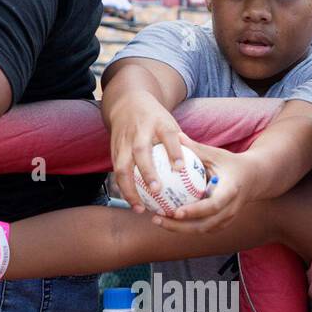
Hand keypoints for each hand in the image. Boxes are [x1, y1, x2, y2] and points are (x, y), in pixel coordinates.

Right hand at [106, 91, 186, 213]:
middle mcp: (139, 131)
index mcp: (158, 123)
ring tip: (140, 208)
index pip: (168, 135)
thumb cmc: (155, 118)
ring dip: (129, 189)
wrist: (126, 103)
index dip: (174, 151)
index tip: (181, 168)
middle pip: (141, 152)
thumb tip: (198, 171)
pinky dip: (123, 189)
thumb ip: (181, 144)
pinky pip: (116, 173)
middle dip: (147, 172)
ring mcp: (123, 141)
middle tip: (158, 191)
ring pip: (122, 166)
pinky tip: (132, 204)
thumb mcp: (170, 123)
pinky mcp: (113, 150)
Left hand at [149, 137, 261, 234]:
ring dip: (179, 229)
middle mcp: (230, 209)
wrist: (252, 178)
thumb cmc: (230, 163)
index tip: (176, 212)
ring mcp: (227, 218)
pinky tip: (166, 220)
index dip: (195, 211)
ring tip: (157, 220)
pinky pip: (202, 229)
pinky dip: (185, 227)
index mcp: (230, 191)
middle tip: (157, 218)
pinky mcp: (222, 223)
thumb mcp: (215, 154)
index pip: (213, 205)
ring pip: (202, 230)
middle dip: (180, 226)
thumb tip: (175, 136)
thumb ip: (196, 148)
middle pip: (204, 225)